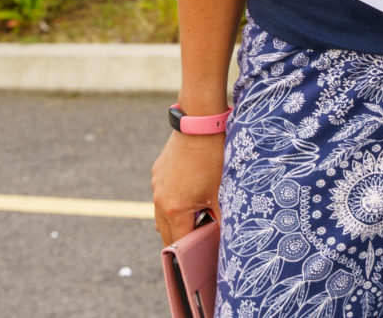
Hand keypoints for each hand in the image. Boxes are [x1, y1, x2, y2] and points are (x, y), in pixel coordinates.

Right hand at [151, 129, 224, 245]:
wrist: (200, 123)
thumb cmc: (214, 158)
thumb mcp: (222, 192)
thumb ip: (222, 220)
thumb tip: (226, 239)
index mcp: (174, 209)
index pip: (178, 246)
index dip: (190, 256)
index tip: (202, 258)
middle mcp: (159, 200)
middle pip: (167, 234)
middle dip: (183, 241)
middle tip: (201, 242)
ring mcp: (156, 186)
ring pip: (162, 216)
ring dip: (177, 222)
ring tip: (199, 217)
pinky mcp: (157, 174)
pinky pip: (162, 197)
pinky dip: (173, 203)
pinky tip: (192, 194)